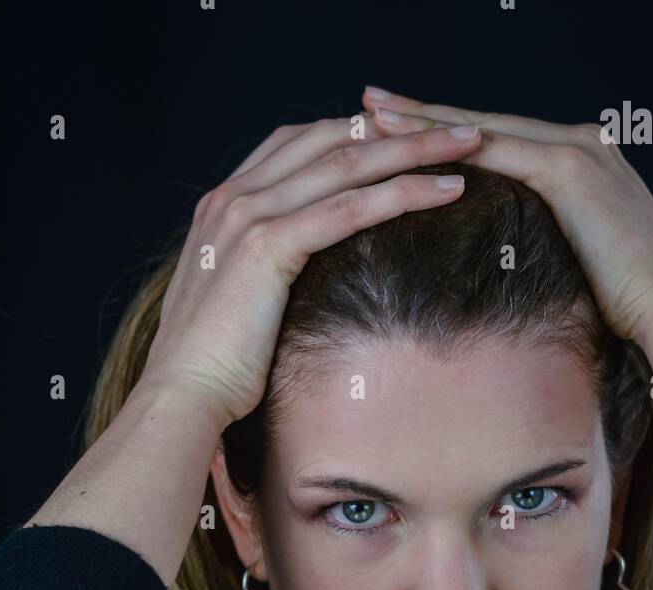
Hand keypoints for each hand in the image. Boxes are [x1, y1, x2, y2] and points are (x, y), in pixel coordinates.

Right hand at [140, 113, 482, 426]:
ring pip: (347, 164)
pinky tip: (446, 192)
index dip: (359, 134)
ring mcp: (247, 216)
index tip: (411, 137)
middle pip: (330, 139)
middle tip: (460, 128)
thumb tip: (301, 286)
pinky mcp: (267, 247)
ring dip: (415, 150)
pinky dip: (401, 193)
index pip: (301, 144)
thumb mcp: (237, 306)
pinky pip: (348, 208)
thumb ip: (262, 275)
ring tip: (471, 147)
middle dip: (399, 129)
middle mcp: (233, 197)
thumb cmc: (215, 369)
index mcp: (224, 205)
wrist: (182, 396)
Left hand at [360, 87, 652, 343]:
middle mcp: (581, 143)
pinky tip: (405, 145)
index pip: (499, 140)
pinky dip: (447, 148)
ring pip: (483, 129)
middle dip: (423, 113)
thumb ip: (545, 249)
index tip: (397, 127)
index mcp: (582, 162)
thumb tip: (507, 271)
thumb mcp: (577, 267)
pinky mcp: (572, 171)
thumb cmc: (627, 310)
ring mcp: (579, 150)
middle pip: (484, 123)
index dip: (445, 132)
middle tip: (368, 102)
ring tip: (371, 115)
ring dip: (423, 121)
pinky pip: (496, 153)